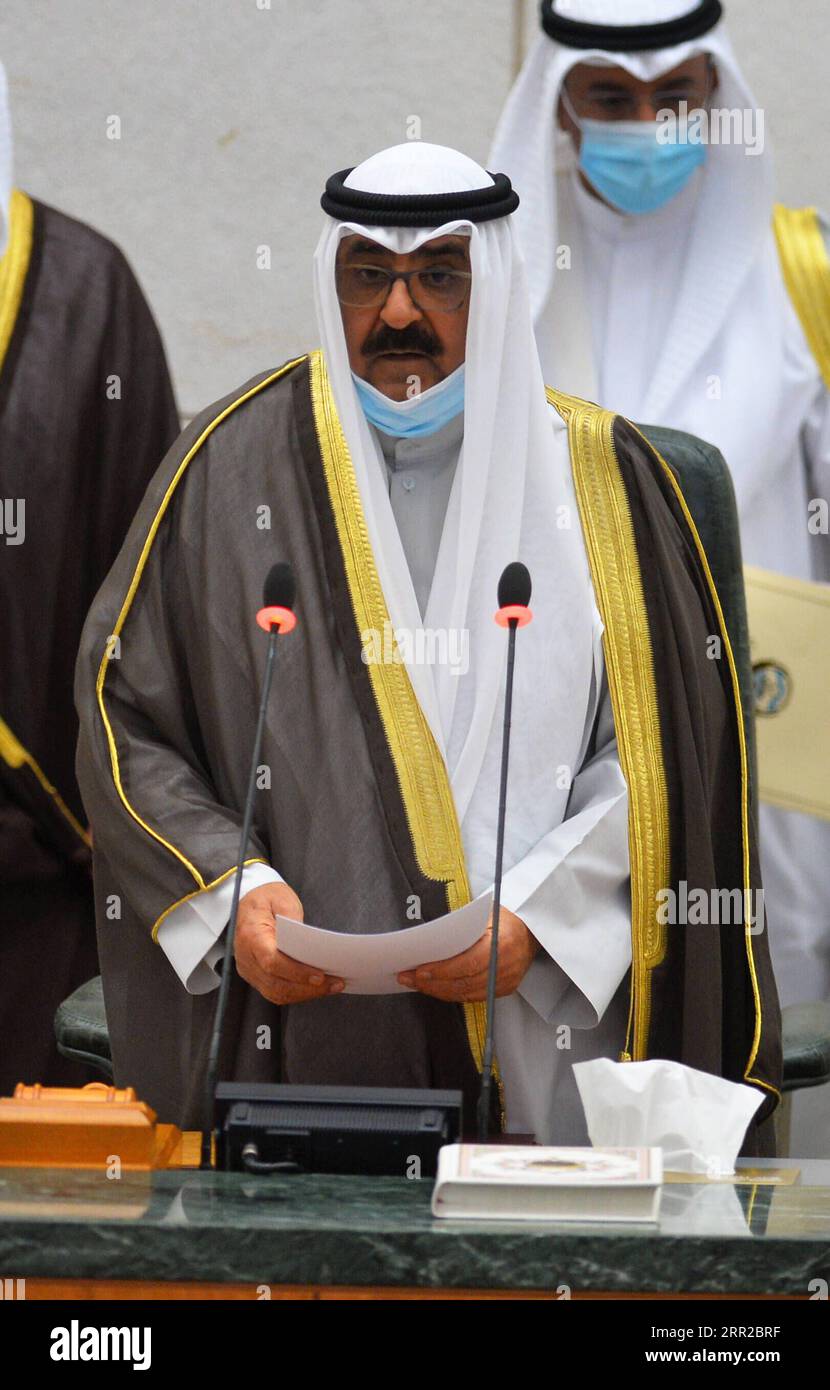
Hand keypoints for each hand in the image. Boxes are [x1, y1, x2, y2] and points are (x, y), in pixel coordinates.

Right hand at [234, 882, 344, 1005]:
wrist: (248, 900)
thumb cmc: (266, 898)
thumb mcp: (282, 898)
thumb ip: (294, 920)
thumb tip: (311, 943)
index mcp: (250, 935)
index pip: (271, 961)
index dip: (296, 972)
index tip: (320, 975)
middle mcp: (246, 957)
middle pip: (276, 983)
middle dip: (308, 987)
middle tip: (336, 983)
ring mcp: (248, 969)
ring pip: (277, 992)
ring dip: (306, 993)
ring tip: (332, 986)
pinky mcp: (255, 976)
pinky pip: (276, 992)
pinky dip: (298, 993)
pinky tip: (317, 987)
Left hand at [397, 907, 539, 1001]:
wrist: (532, 929)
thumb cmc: (504, 918)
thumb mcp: (483, 916)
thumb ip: (460, 931)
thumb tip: (427, 944)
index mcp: (502, 944)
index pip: (467, 965)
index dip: (441, 971)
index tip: (418, 971)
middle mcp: (506, 967)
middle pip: (463, 983)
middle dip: (431, 983)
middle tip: (408, 978)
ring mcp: (507, 981)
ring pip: (466, 994)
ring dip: (438, 990)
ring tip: (416, 983)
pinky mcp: (505, 989)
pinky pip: (473, 996)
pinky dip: (452, 992)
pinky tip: (435, 987)